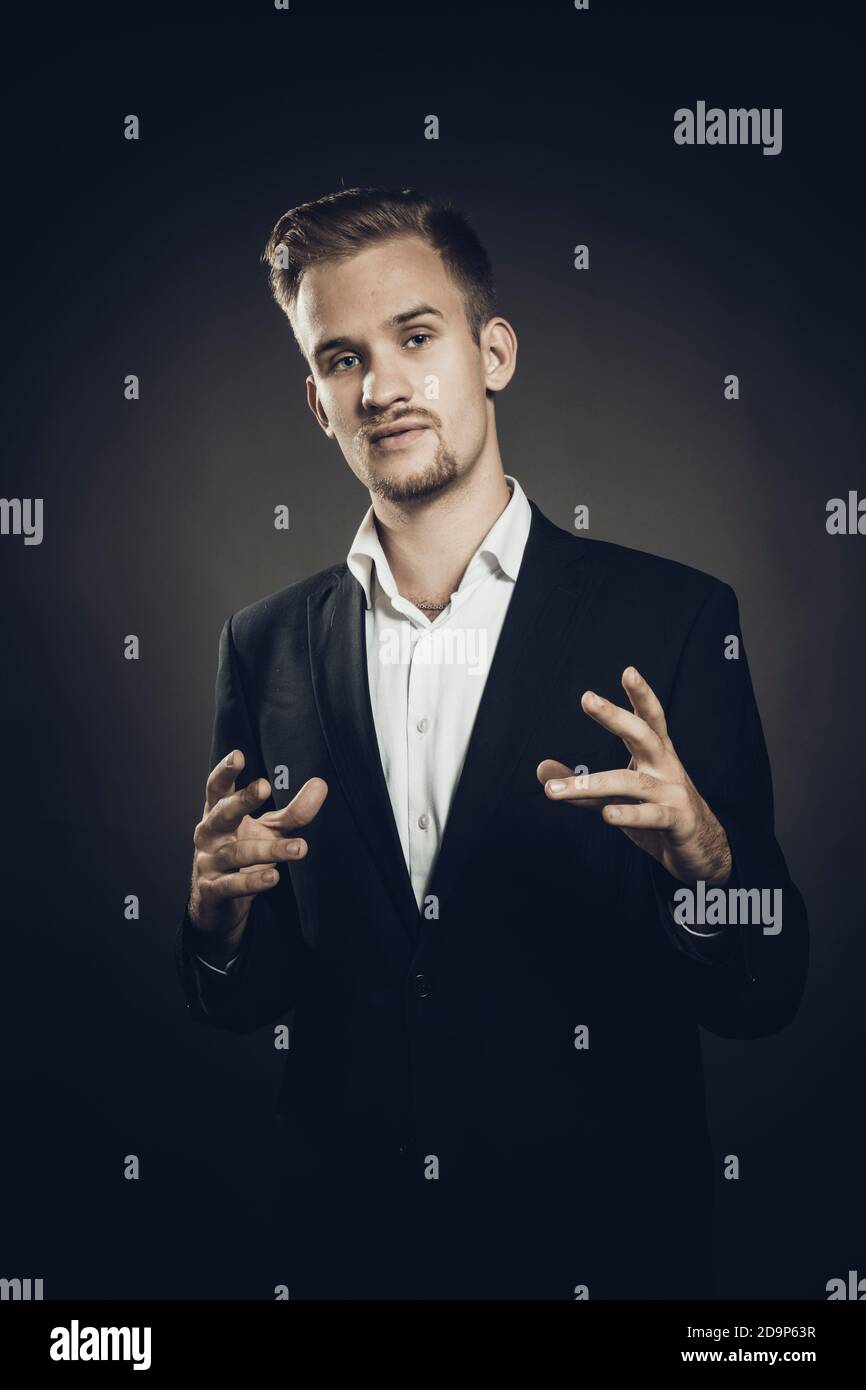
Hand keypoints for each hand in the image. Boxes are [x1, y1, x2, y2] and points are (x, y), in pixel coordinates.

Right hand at [188, 749, 327, 957]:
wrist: (215, 904)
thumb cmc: (242, 853)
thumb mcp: (269, 830)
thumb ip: (293, 812)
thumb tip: (321, 784)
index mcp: (217, 813)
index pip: (217, 788)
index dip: (225, 772)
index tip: (238, 754)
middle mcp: (208, 835)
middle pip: (222, 814)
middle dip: (241, 800)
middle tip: (263, 786)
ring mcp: (208, 863)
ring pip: (237, 853)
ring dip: (268, 849)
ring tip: (300, 848)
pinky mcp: (212, 891)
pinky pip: (232, 886)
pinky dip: (252, 882)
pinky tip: (273, 877)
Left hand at [537, 666, 731, 886]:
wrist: (702, 848)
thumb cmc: (658, 812)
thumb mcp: (619, 795)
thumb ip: (582, 784)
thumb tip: (541, 769)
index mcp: (656, 754)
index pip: (648, 719)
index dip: (641, 695)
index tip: (628, 671)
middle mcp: (666, 767)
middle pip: (642, 735)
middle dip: (616, 716)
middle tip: (587, 698)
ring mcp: (673, 793)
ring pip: (631, 782)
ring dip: (592, 784)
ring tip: (558, 790)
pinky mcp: (678, 820)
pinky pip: (651, 815)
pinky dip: (629, 814)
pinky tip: (607, 815)